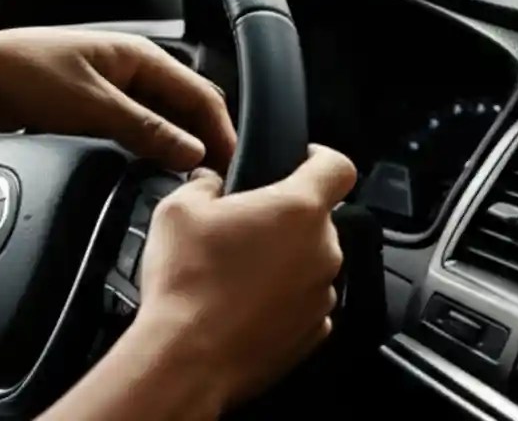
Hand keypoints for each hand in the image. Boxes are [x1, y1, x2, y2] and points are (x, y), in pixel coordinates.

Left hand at [0, 28, 235, 170]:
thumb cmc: (26, 75)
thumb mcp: (93, 107)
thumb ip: (147, 131)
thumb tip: (193, 151)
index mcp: (142, 56)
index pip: (202, 94)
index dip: (222, 132)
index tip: (230, 167)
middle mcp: (134, 67)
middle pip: (188, 106)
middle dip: (205, 139)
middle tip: (214, 179)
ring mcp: (117, 86)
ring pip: (165, 119)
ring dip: (178, 145)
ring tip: (188, 178)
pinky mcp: (99, 106)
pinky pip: (140, 127)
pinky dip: (153, 146)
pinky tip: (153, 167)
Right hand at [133, 145, 356, 410]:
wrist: (187, 359)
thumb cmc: (186, 282)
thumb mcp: (178, 210)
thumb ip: (203, 183)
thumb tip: (210, 181)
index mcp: (298, 208)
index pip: (338, 166)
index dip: (322, 157)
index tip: (304, 161)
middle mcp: (323, 250)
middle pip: (318, 219)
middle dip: (285, 219)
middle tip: (242, 228)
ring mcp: (322, 294)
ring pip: (311, 262)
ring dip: (284, 261)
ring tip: (237, 273)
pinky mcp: (314, 332)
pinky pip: (304, 302)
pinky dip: (282, 299)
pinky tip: (244, 305)